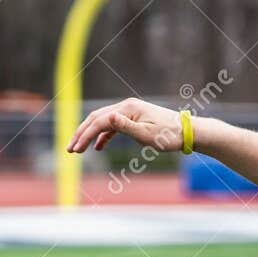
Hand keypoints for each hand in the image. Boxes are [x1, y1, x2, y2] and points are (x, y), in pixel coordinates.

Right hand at [66, 98, 189, 153]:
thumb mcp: (146, 134)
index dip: (85, 135)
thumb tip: (109, 116)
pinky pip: (113, 126)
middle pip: (96, 118)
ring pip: (103, 122)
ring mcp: (130, 112)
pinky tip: (99, 147)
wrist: (187, 131)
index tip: (75, 150)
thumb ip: (125, 127)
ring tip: (79, 149)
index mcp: (128, 109)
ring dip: (90, 134)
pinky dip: (103, 135)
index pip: (99, 121)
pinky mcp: (134, 118)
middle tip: (70, 149)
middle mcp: (126, 106)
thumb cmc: (169, 135)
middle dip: (81, 133)